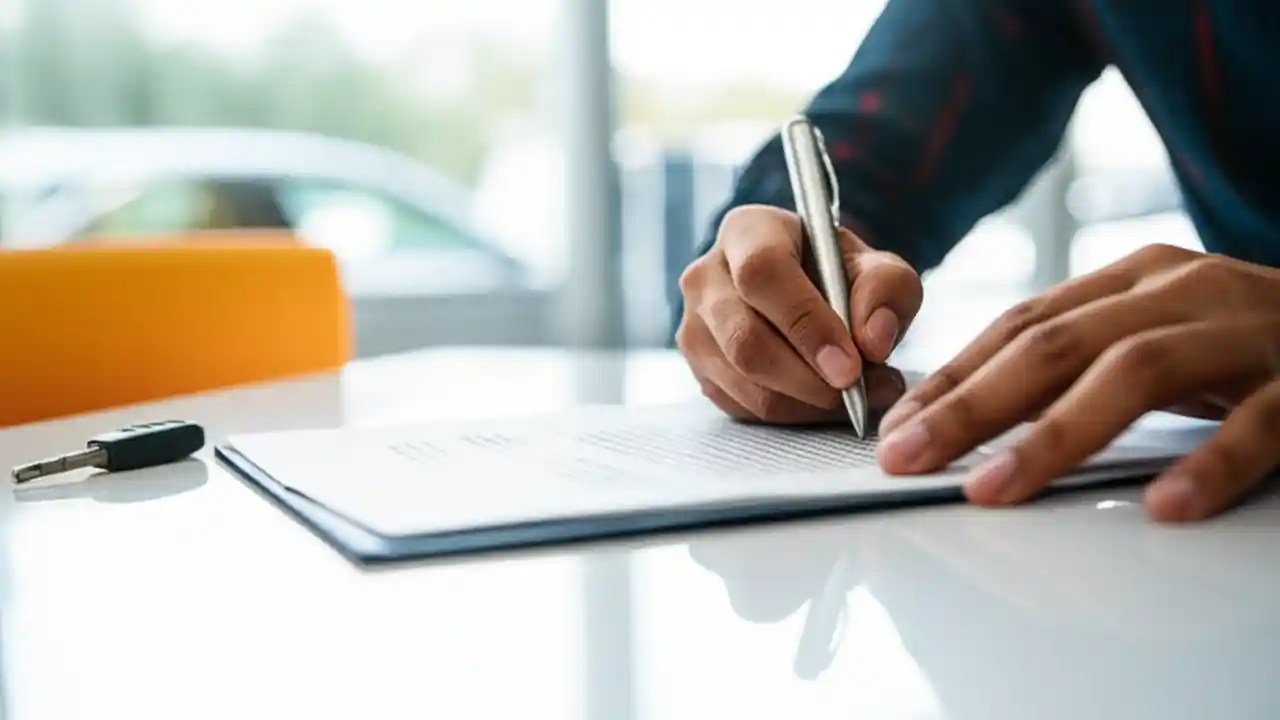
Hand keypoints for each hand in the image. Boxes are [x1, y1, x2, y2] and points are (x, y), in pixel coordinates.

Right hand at [676, 205, 922, 422]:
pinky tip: (824, 403)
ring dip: (804, 402)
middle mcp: (706, 275)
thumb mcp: (877, 266)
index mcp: (747, 231)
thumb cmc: (838, 273)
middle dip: (807, 377)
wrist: (807, 291)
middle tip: (857, 390)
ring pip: (742, 379)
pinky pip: (741, 404)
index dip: (806, 323)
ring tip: (855, 397)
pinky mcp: (699, 367)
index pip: (762, 273)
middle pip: (745, 337)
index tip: (849, 365)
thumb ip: (885, 290)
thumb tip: (872, 340)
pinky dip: (790, 413)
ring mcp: (694, 325)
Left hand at [876, 244, 1279, 521]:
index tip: (896, 428)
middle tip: (907, 457)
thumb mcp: (1152, 334)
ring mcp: (1245, 330)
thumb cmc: (1243, 343)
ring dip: (1055, 434)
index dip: (953, 377)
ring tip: (994, 489)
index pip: (1020, 324)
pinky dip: (1209, 463)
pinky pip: (1258, 422)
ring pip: (1136, 371)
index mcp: (1132, 280)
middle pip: (1055, 342)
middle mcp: (1179, 290)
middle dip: (971, 404)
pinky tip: (1164, 506)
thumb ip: (1078, 360)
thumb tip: (971, 410)